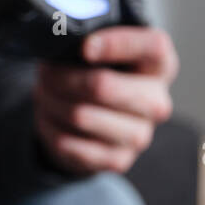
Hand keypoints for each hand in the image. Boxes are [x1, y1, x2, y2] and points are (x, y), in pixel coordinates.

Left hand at [33, 26, 178, 175]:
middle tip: (47, 73)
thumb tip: (65, 49)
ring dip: (51, 102)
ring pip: (80, 116)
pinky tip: (48, 118)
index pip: (151, 47)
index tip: (85, 47)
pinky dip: (50, 128)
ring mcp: (140, 136)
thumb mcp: (103, 53)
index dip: (116, 43)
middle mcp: (156, 103)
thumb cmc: (101, 77)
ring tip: (44, 94)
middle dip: (64, 78)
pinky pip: (69, 144)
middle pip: (103, 86)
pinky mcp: (118, 161)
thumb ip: (93, 44)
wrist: (97, 126)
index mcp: (160, 66)